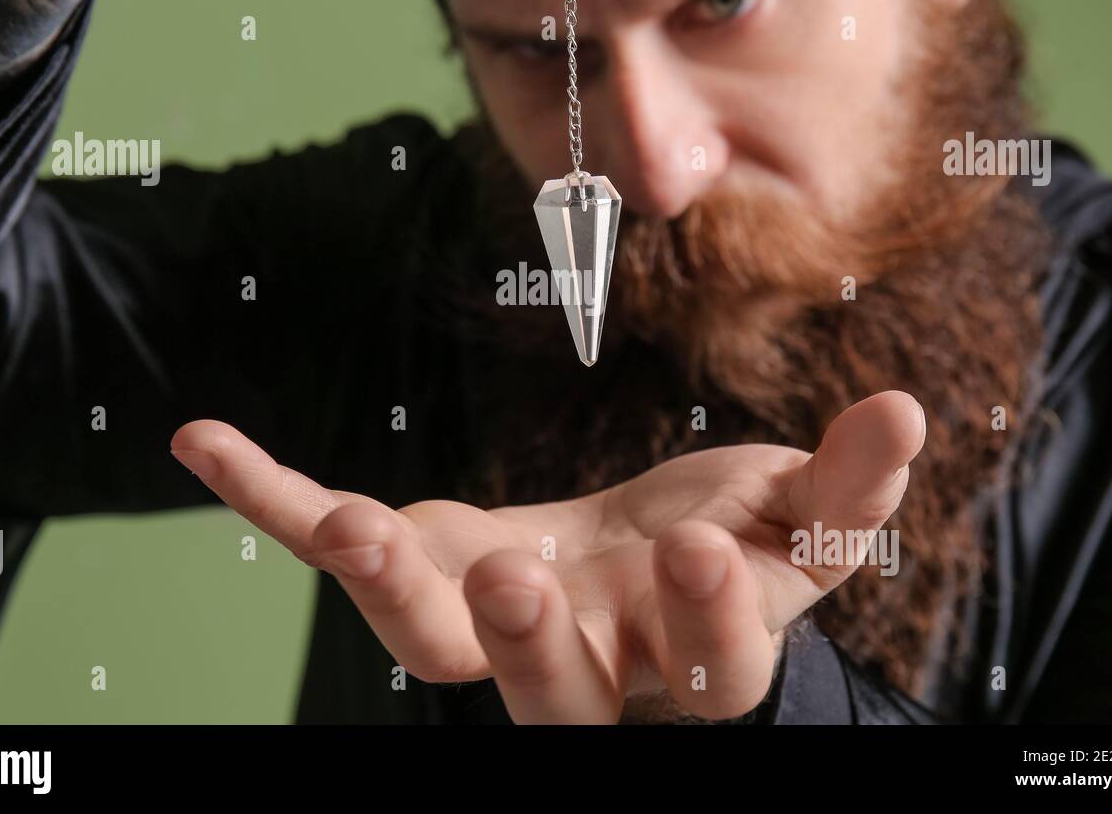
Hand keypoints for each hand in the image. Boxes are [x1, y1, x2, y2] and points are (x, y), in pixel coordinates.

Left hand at [171, 390, 923, 722]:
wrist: (639, 567)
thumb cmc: (728, 547)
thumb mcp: (799, 516)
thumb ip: (847, 485)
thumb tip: (905, 414)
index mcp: (697, 655)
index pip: (713, 670)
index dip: (708, 626)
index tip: (697, 557)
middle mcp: (590, 667)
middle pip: (555, 696)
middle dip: (533, 650)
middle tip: (513, 587)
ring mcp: (496, 630)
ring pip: (440, 645)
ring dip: (392, 591)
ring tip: (348, 523)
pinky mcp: (428, 572)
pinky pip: (346, 547)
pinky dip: (273, 499)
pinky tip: (206, 444)